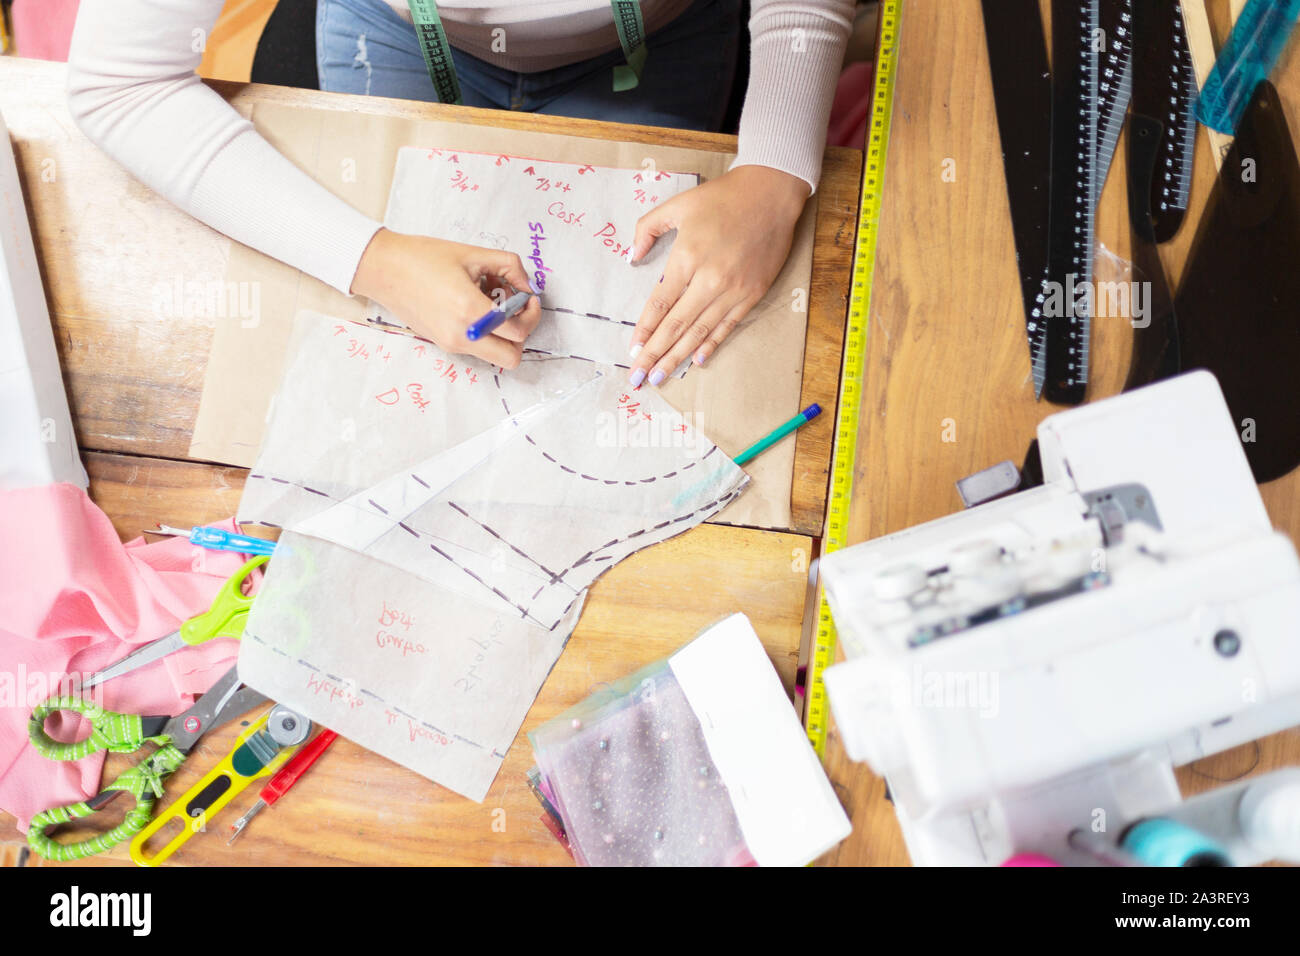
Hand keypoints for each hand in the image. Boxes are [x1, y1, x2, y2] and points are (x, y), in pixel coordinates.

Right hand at [350, 228, 541, 368]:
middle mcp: (461, 335)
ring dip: (502, 334)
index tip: (528, 298)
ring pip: (494, 355)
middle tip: (516, 309)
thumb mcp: (473, 253)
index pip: (518, 331)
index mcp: (470, 310)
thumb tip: (526, 285)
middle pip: (511, 357)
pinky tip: (474, 307)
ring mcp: (451, 344)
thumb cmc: (423, 258)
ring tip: (491, 304)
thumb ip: (509, 266)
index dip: (532, 315)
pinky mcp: (443, 344)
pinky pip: (476, 347)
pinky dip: (484, 332)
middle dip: (521, 334)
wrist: (383, 269)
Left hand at [626, 165, 808, 385]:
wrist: (771, 193)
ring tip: (661, 377)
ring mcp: (733, 289)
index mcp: (687, 257)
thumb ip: (648, 228)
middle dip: (654, 355)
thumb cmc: (722, 198)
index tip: (632, 351)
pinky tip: (697, 361)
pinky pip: (727, 326)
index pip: (659, 304)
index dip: (644, 330)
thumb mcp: (677, 205)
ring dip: (678, 357)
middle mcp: (709, 279)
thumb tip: (632, 257)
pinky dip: (711, 345)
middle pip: (675, 326)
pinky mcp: (752, 294)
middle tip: (639, 378)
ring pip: (699, 332)